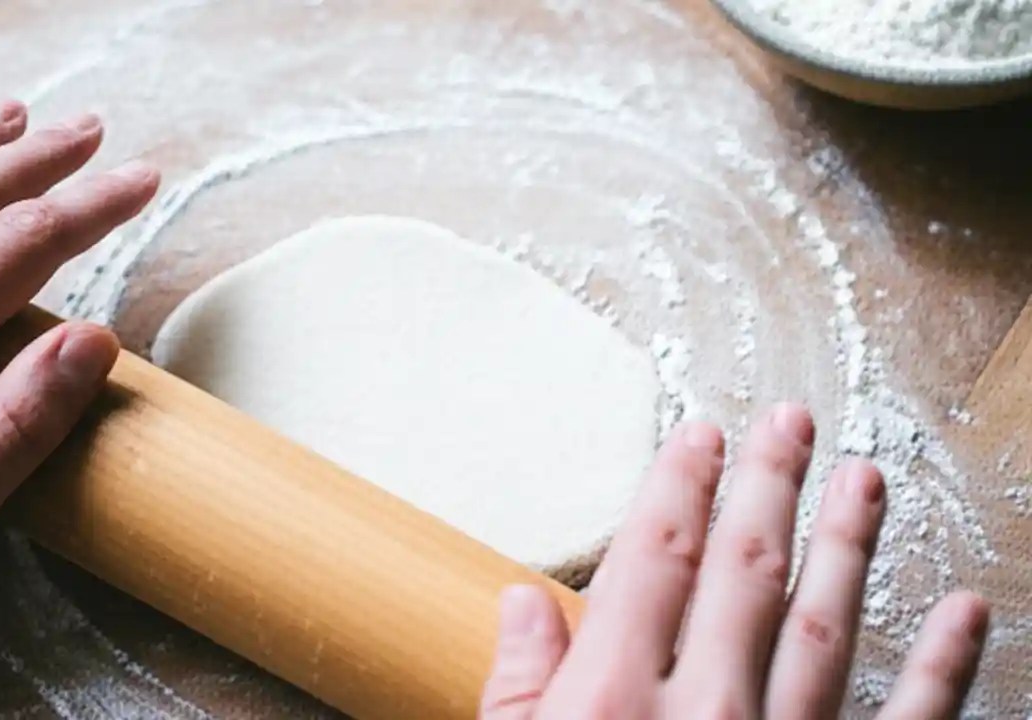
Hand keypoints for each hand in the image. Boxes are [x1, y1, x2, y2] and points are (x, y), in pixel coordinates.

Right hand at [481, 405, 988, 718]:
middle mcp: (705, 712)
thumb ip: (518, 690)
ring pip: (826, 626)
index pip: (651, 561)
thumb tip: (522, 601)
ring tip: (865, 477)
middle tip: (791, 420)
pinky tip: (965, 612)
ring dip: (850, 544)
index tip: (701, 434)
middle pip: (742, 573)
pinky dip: (944, 667)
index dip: (677, 486)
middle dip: (767, 488)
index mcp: (614, 702)